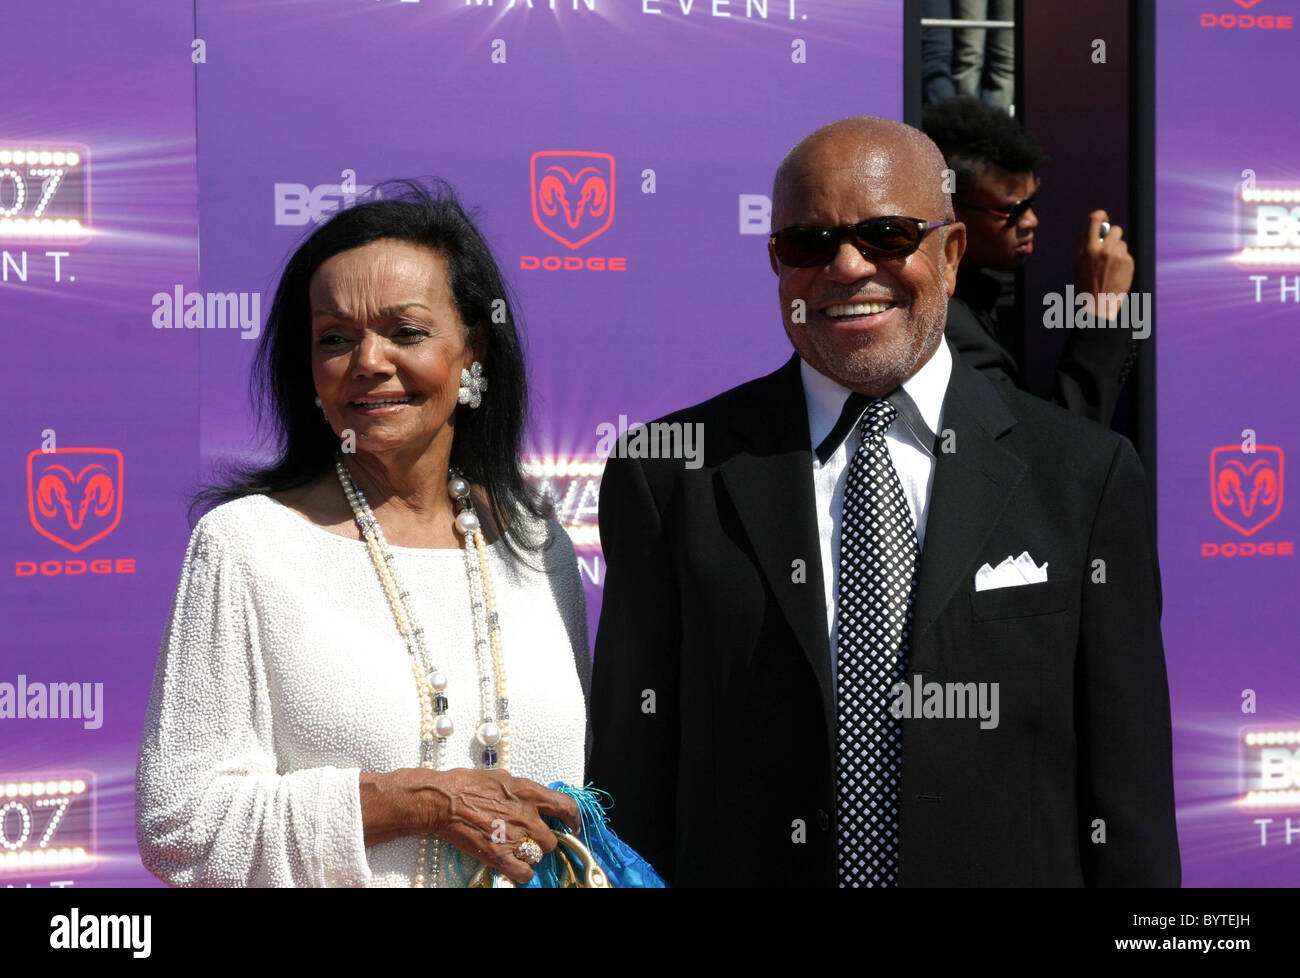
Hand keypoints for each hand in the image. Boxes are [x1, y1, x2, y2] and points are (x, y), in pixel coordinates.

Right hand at [417, 768, 579, 883]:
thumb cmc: (468, 783)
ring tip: (517, 850)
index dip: (574, 819)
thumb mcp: (502, 777)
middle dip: (543, 841)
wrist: (443, 800)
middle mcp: (526, 815)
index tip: (572, 826)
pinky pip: (524, 873)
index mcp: (529, 792)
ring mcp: (514, 837)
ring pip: (538, 856)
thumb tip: (532, 798)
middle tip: (532, 839)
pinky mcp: (499, 856)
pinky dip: (522, 873)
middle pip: (551, 839)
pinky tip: (514, 866)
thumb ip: (522, 790)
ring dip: (530, 855)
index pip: (566, 807)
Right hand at [1074, 209, 1133, 321]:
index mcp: (1088, 249)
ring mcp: (1118, 255)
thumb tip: (1091, 227)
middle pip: (1115, 229)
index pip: (1094, 220)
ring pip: (1122, 243)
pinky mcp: (1128, 262)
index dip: (1100, 215)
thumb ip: (1084, 244)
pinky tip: (1117, 273)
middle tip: (1109, 246)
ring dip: (1118, 251)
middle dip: (1113, 236)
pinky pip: (1127, 254)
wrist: (1100, 304)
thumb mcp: (1078, 263)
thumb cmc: (1087, 283)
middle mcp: (1103, 250)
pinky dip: (1123, 261)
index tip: (1103, 217)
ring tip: (1111, 267)